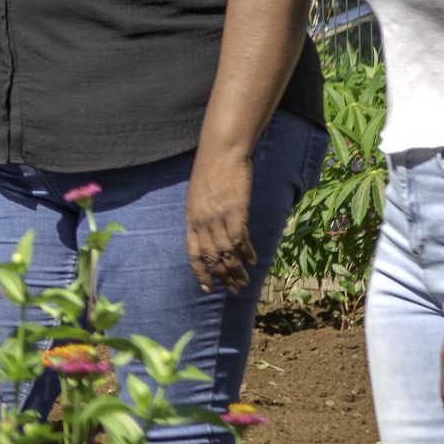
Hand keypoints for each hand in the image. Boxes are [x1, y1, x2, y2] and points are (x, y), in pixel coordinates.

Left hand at [185, 149, 256, 292]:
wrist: (221, 153)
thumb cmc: (209, 172)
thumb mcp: (198, 198)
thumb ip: (202, 218)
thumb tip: (209, 235)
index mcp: (190, 219)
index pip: (192, 253)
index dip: (200, 273)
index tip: (207, 289)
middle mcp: (202, 222)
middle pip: (212, 257)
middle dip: (222, 277)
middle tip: (233, 290)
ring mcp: (219, 218)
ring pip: (227, 253)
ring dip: (236, 270)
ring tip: (244, 282)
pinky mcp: (236, 212)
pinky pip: (241, 240)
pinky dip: (247, 253)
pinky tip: (253, 261)